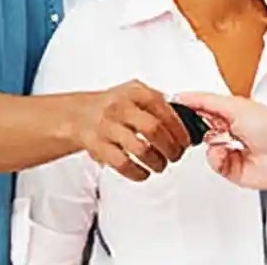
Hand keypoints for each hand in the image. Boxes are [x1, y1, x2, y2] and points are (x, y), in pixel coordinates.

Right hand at [75, 80, 189, 180]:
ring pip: (140, 149)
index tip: (185, 141)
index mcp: (134, 92)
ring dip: (156, 162)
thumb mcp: (135, 94)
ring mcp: (108, 127)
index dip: (178, 128)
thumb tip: (188, 120)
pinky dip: (137, 173)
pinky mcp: (98, 146)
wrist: (78, 115)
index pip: (163, 108)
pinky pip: (122, 164)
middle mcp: (120, 107)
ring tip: (161, 165)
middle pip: (154, 129)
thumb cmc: (113, 106)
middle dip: (171, 147)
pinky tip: (143, 173)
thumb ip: (160, 103)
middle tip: (176, 155)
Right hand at [172, 91, 266, 189]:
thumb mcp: (235, 106)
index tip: (175, 108)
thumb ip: (206, 101)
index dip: (189, 108)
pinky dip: (218, 158)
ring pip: (204, 148)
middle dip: (197, 129)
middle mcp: (229, 131)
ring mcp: (230, 150)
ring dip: (211, 143)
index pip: (202, 108)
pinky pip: (213, 163)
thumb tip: (184, 96)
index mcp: (230, 112)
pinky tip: (228, 153)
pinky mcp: (230, 169)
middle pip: (200, 129)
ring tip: (225, 140)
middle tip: (198, 126)